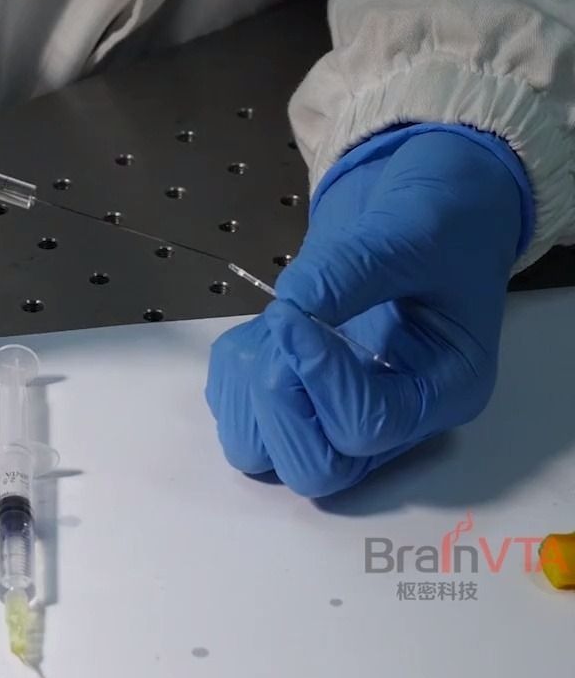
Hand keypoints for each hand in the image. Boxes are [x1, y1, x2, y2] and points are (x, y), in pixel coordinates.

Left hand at [205, 127, 529, 496]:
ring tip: (267, 329)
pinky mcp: (304, 398)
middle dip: (278, 405)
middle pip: (316, 468)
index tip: (290, 315)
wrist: (432, 209)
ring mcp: (343, 414)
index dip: (318, 379)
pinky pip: (244, 416)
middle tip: (277, 332)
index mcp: (443, 390)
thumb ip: (351, 271)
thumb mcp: (410, 232)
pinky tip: (259, 329)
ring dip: (247, 394)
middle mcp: (396, 420)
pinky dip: (233, 377)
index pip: (368, 427)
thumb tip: (291, 302)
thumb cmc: (441, 219)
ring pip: (267, 455)